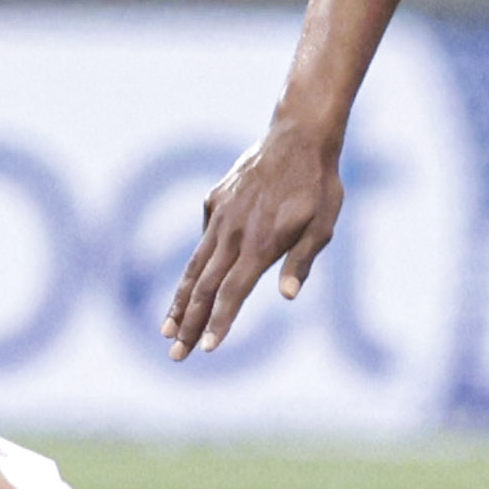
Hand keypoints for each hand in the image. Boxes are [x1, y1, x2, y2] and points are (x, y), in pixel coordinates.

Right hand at [162, 126, 342, 359]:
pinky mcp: (216, 199)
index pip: (232, 292)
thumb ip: (301, 261)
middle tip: (174, 355)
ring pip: (195, 265)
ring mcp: (221, 214)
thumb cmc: (318, 184)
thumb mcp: (323, 225)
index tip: (205, 349)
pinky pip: (205, 237)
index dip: (218, 323)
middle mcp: (233, 232)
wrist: (298, 134)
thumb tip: (287, 296)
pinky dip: (197, 263)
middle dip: (187, 324)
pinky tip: (195, 282)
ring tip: (165, 328)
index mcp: (260, 242)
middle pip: (205, 287)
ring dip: (180, 300)